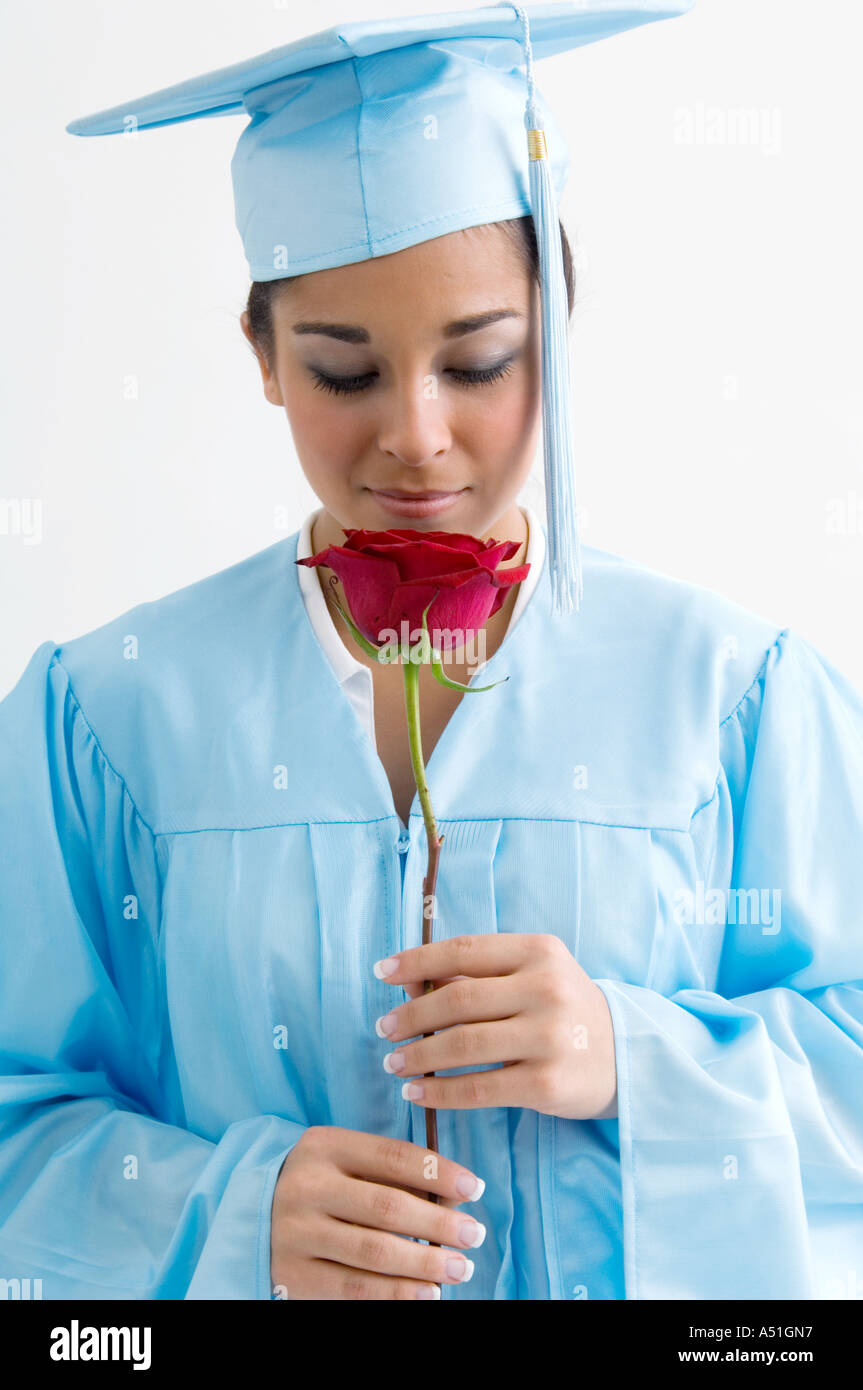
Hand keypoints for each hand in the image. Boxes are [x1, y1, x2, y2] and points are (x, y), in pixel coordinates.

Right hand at [270, 1125, 486, 1298]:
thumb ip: (393, 1174)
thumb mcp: (345, 1161)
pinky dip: (398, 1294)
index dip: (440, 1172)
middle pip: (387, 1206)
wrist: (249, 1214)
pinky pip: (355, 1289)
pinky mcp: (293, 1275)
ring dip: (426, 1263)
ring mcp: (296, 1233)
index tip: (475, 1188)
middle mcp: (306, 1186)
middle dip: (440, 1223)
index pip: (393, 1156)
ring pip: (375, 1252)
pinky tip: (428, 1293)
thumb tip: (454, 1197)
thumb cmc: (319, 1184)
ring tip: (461, 1268)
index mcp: (324, 1145)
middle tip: (475, 1235)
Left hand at [373, 933, 617, 1120]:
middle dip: (411, 1015)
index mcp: (538, 951)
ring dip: (418, 1055)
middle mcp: (546, 988)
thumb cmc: (563, 1010)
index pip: (464, 950)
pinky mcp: (546, 1083)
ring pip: (463, 1045)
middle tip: (384, 1028)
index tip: (381, 973)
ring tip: (394, 1062)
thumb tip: (408, 980)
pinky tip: (417, 1092)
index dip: (416, 960)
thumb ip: (476, 973)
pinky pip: (478, 1089)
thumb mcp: (531, 975)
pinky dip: (439, 1092)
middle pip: (458, 999)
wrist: (625, 1056)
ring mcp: (549, 1036)